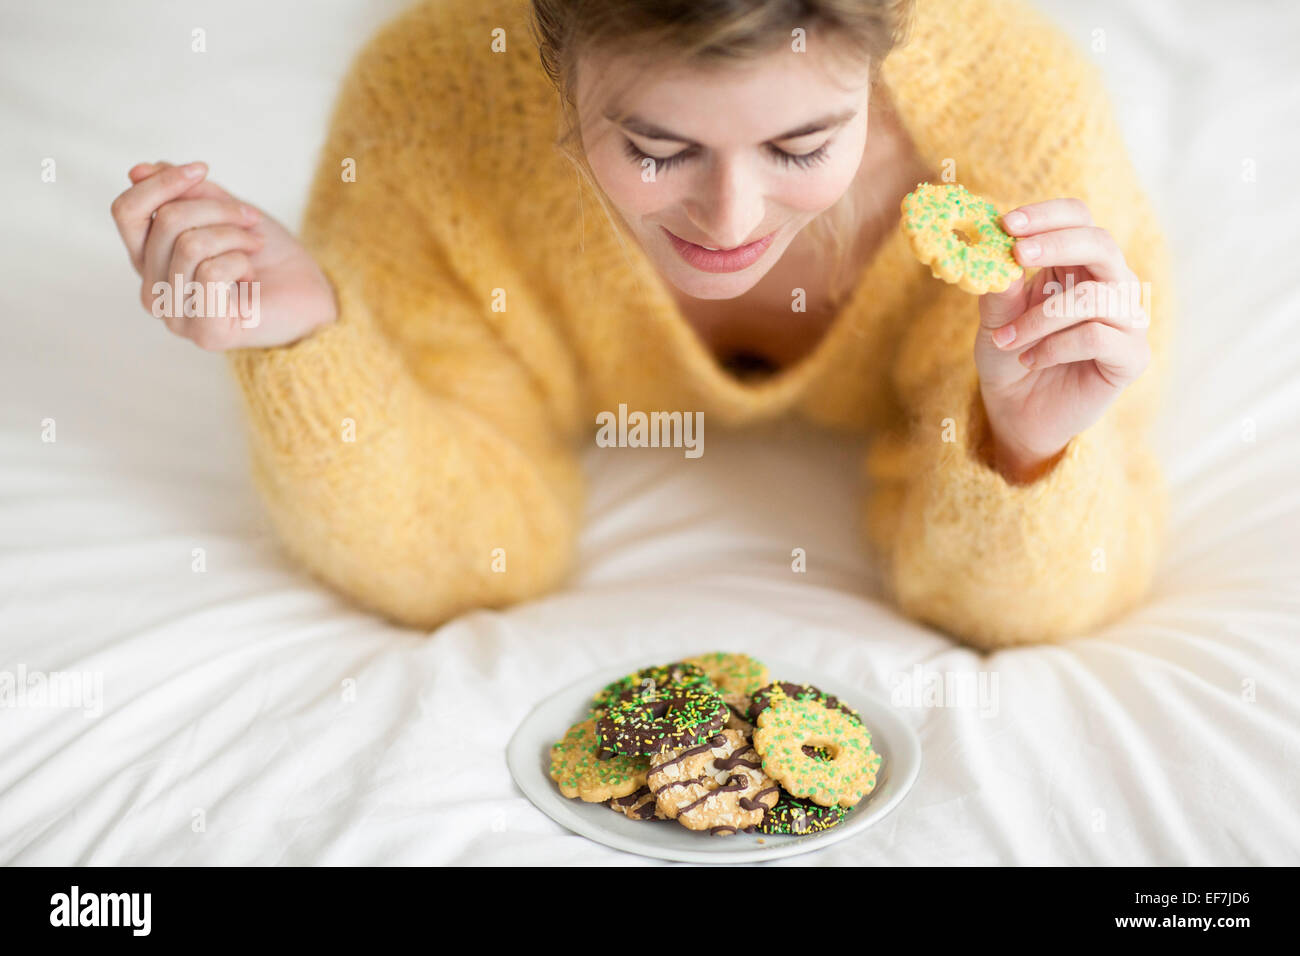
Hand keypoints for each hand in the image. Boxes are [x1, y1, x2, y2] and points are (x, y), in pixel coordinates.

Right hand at [110, 160, 337, 349]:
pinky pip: (211, 272)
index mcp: (149, 261)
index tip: (201, 168)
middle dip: (218, 208)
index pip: (127, 212)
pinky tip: (251, 278)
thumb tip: (138, 170)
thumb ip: (184, 194)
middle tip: (250, 218)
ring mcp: (175, 317)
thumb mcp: (224, 212)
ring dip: (234, 235)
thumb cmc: (267, 256)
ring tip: (254, 246)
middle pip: (166, 221)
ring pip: (190, 244)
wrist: (311, 295)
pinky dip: (241, 261)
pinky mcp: (204, 333)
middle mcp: (152, 292)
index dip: (161, 182)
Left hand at [975, 198, 1150, 482]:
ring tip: (1004, 339)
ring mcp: (1127, 320)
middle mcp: (1111, 285)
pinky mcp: (1131, 356)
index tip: (1007, 223)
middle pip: (1100, 243)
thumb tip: (997, 249)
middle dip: (1055, 244)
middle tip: (1015, 252)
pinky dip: (1054, 347)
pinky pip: (1097, 337)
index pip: (1079, 219)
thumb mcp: (995, 319)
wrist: (1016, 413)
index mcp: (1079, 265)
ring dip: (1039, 316)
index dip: (1047, 215)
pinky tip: (1030, 360)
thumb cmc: (1010, 357)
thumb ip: (1000, 287)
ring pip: (1093, 296)